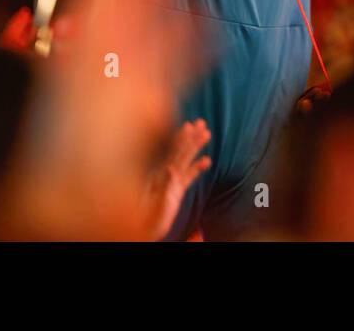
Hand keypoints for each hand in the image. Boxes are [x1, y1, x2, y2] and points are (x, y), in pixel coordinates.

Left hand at [144, 119, 213, 240]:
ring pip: (186, 160)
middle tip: (201, 122)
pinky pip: (189, 175)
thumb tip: (171, 169)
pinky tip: (207, 160)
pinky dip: (198, 167)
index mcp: (161, 176)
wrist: (146, 231)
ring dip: (196, 147)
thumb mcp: (157, 204)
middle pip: (181, 152)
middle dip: (191, 137)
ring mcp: (172, 181)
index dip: (181, 140)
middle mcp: (167, 175)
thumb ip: (164, 187)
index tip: (188, 126)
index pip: (174, 154)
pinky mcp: (177, 190)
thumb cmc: (150, 220)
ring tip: (207, 133)